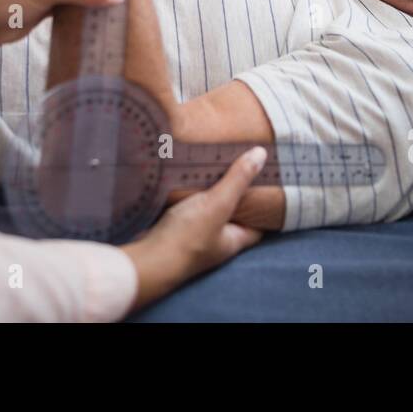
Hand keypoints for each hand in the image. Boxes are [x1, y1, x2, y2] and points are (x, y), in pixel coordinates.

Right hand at [120, 146, 266, 310]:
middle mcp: (215, 239)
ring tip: (211, 161)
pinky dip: (186, 192)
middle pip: (231, 212)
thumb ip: (238, 180)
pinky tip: (185, 175)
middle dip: (233, 190)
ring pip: (206, 208)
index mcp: (233, 239)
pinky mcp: (173, 228)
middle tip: (236, 162)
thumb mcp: (218, 205)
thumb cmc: (187, 238)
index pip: (258, 222)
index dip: (264, 204)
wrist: (147, 258)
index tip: (266, 180)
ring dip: (206, 189)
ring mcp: (193, 235)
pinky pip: (184, 207)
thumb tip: (261, 154)